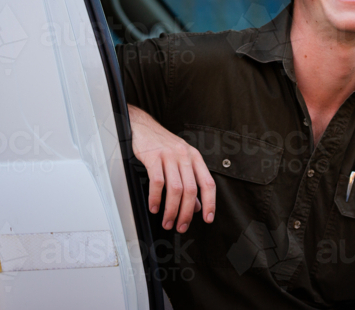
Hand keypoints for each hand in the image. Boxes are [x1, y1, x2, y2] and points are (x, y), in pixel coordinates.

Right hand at [128, 104, 215, 231]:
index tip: (208, 218)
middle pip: (191, 190)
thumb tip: (196, 206)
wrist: (143, 127)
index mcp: (195, 157)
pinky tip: (154, 207)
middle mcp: (185, 156)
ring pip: (175, 189)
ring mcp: (170, 155)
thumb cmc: (162, 145)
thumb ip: (190, 182)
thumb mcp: (181, 161)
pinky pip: (157, 182)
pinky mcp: (154, 156)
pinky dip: (156, 198)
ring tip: (167, 221)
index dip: (210, 203)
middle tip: (181, 226)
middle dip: (186, 213)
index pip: (208, 183)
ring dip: (171, 210)